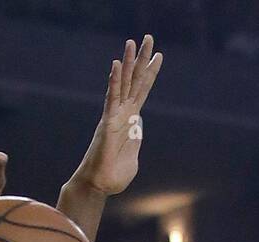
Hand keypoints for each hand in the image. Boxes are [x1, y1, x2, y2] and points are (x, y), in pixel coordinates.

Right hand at [70, 35, 162, 196]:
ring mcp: (114, 116)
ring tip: (132, 41)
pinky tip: (117, 65)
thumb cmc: (114, 176)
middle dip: (142, 58)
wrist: (100, 186)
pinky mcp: (107, 122)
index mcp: (131, 121)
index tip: (158, 56)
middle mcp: (123, 113)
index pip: (142, 91)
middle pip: (134, 80)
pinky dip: (114, 81)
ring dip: (128, 62)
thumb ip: (136, 141)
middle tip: (148, 37)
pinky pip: (111, 98)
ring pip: (123, 83)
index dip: (150, 73)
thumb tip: (137, 125)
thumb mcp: (133, 158)